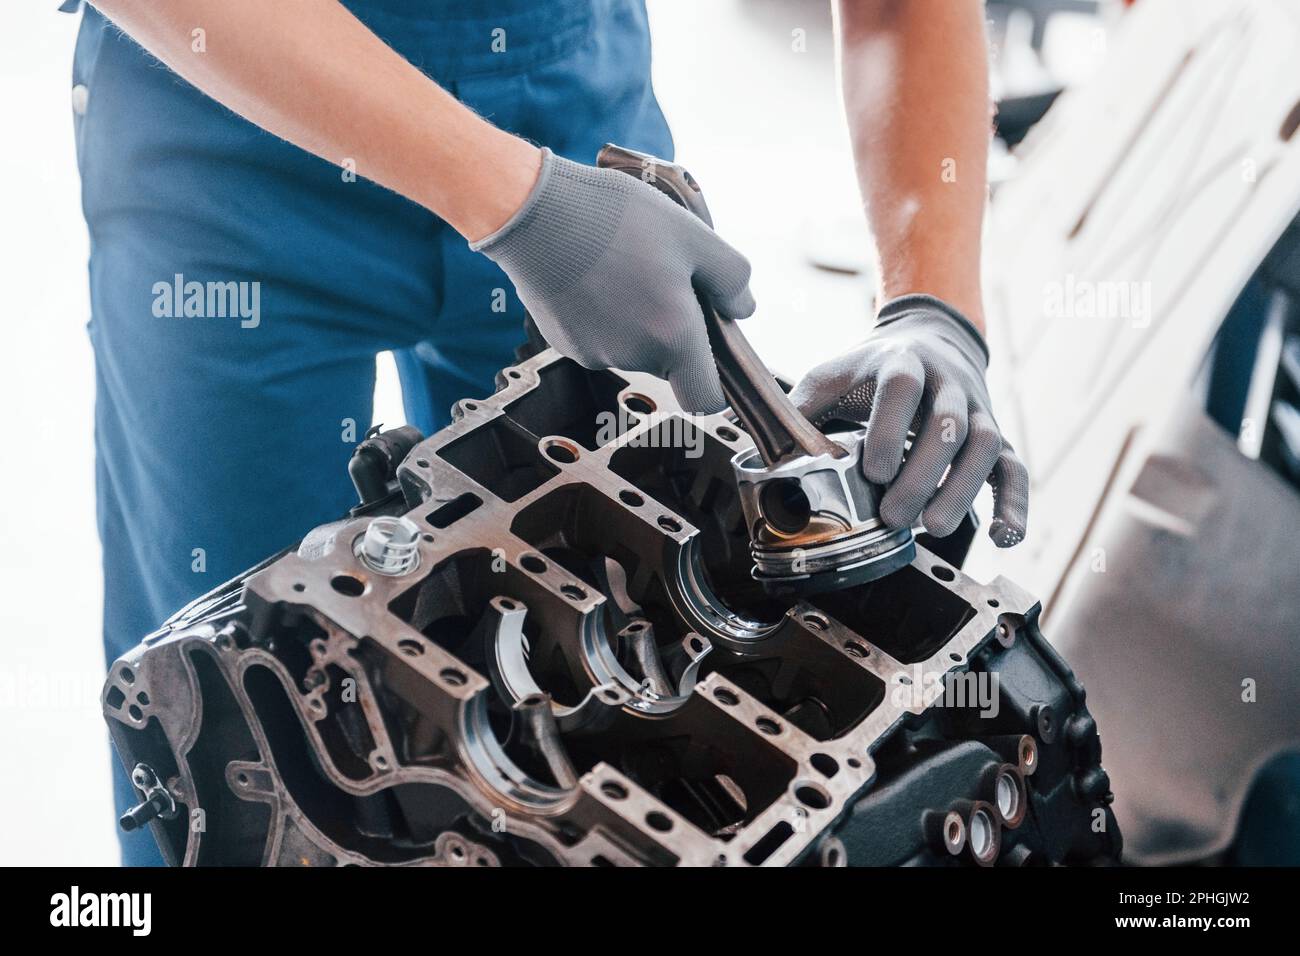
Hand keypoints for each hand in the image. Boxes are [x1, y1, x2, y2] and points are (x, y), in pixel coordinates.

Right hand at [471, 148, 755, 412]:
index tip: (713, 355)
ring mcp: (594, 354)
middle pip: (668, 362)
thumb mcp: (693, 236)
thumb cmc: (618, 220)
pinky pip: (599, 337)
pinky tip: (593, 273)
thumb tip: (742, 310)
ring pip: (632, 348)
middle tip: (663, 276)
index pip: (705, 398)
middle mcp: (633, 357)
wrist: (536, 213)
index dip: (715, 384)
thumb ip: (731, 279)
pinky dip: (603, 314)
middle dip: (673, 329)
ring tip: (622, 266)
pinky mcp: (564, 343)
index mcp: (672, 337)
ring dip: (637, 318)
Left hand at [789, 295, 1027, 546]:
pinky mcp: (996, 434)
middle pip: (948, 425)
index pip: (902, 388)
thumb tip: (767, 453)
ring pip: (985, 446)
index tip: (872, 471)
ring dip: (962, 490)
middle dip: (922, 474)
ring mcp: (976, 409)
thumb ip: (802, 408)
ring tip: (935, 527)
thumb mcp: (832, 374)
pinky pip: (1015, 467)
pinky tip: (1004, 536)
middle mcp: (946, 384)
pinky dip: (1015, 502)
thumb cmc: (873, 368)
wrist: (932, 338)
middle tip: (895, 516)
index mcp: (901, 363)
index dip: (889, 429)